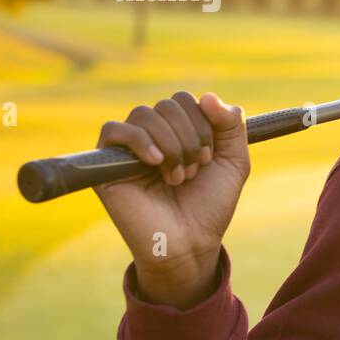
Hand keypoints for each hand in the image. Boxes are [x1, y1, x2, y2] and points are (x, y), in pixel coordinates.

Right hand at [92, 91, 250, 307]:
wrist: (190, 243)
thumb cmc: (209, 205)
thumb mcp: (233, 161)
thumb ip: (231, 125)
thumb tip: (207, 96)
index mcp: (178, 131)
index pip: (186, 100)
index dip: (204, 123)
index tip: (210, 157)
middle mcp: (152, 135)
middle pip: (168, 105)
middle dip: (190, 137)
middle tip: (195, 170)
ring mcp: (128, 149)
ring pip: (145, 115)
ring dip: (172, 146)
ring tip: (178, 177)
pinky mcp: (105, 165)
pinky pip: (114, 130)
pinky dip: (140, 141)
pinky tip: (156, 162)